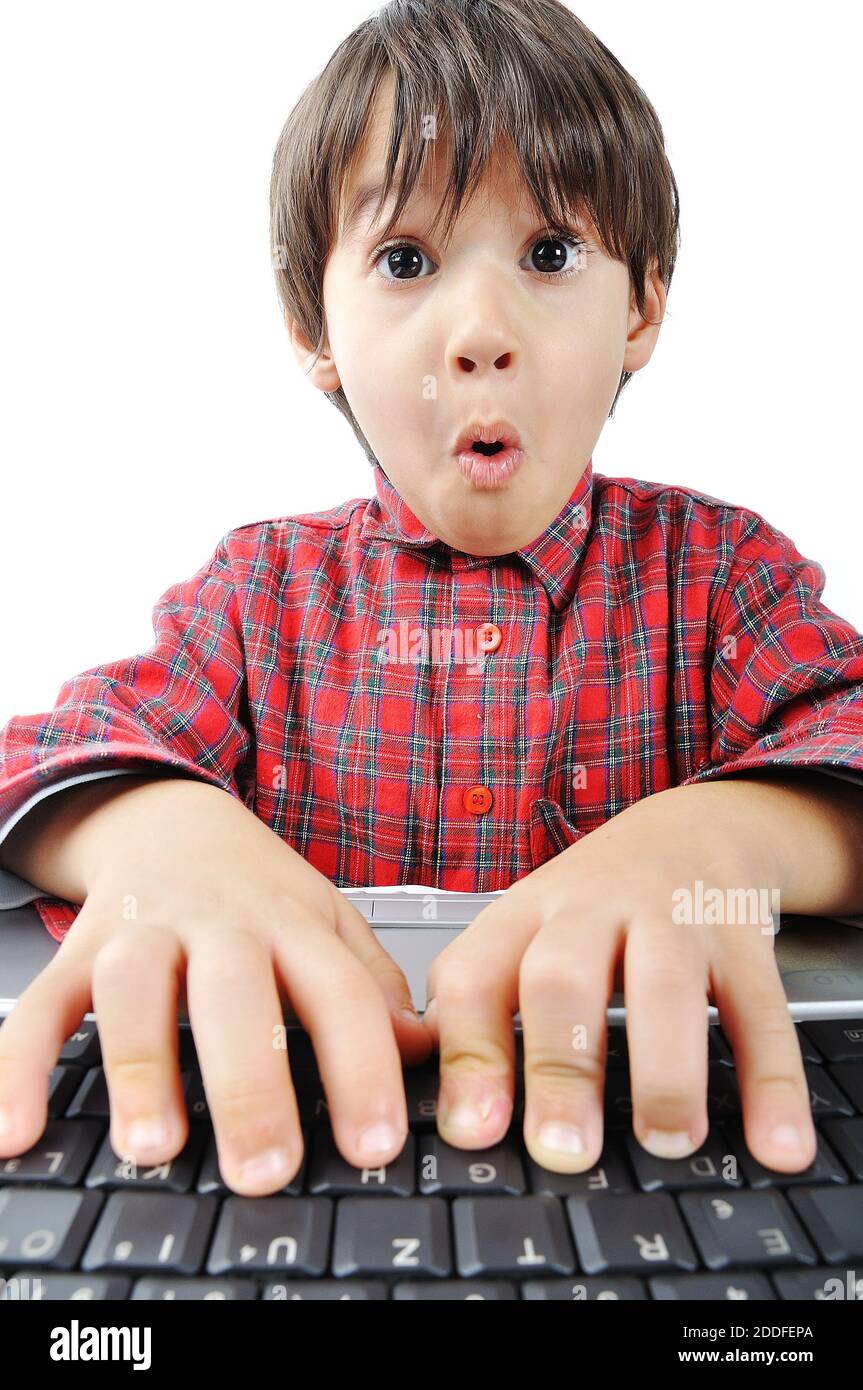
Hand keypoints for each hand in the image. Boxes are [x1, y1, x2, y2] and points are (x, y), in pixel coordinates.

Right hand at [0, 778, 432, 1194]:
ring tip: (152, 1147)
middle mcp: (219, 926)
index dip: (363, 1066)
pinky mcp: (78, 949)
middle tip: (264, 1167)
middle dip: (251, 1082)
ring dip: (141, 1066)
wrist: (173, 819)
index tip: (375, 1143)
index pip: (340, 993)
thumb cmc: (259, 892)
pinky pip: (42, 1007)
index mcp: (293, 925)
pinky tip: (14, 1129)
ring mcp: (143, 933)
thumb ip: (373, 986)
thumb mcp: (330, 924)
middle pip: (237, 993)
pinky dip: (18, 1066)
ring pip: (137, 989)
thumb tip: (428, 1052)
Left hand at [423, 785, 816, 1174]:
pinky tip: (775, 1140)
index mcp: (525, 916)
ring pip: (666, 986)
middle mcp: (592, 911)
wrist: (692, 830)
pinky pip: (762, 1011)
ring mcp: (673, 919)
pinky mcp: (744, 939)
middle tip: (562, 1151)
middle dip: (560, 1067)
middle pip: (562, 975)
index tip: (474, 1131)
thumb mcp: (525, 934)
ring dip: (665, 1071)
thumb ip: (486, 1011)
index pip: (474, 976)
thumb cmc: (594, 908)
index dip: (468, 1053)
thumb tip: (456, 1118)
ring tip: (665, 1142)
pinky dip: (773, 1083)